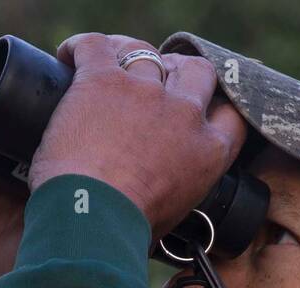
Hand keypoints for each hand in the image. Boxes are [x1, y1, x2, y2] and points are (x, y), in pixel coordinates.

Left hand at [29, 33, 247, 239]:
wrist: (93, 218)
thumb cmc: (126, 230)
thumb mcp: (168, 219)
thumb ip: (174, 198)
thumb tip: (158, 214)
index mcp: (208, 152)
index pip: (230, 115)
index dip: (215, 106)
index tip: (198, 108)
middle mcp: (184, 115)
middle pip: (196, 71)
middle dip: (179, 73)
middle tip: (157, 82)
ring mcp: (145, 92)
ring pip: (146, 53)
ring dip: (129, 56)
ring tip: (111, 67)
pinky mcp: (104, 80)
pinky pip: (95, 45)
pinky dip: (80, 47)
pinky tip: (69, 56)